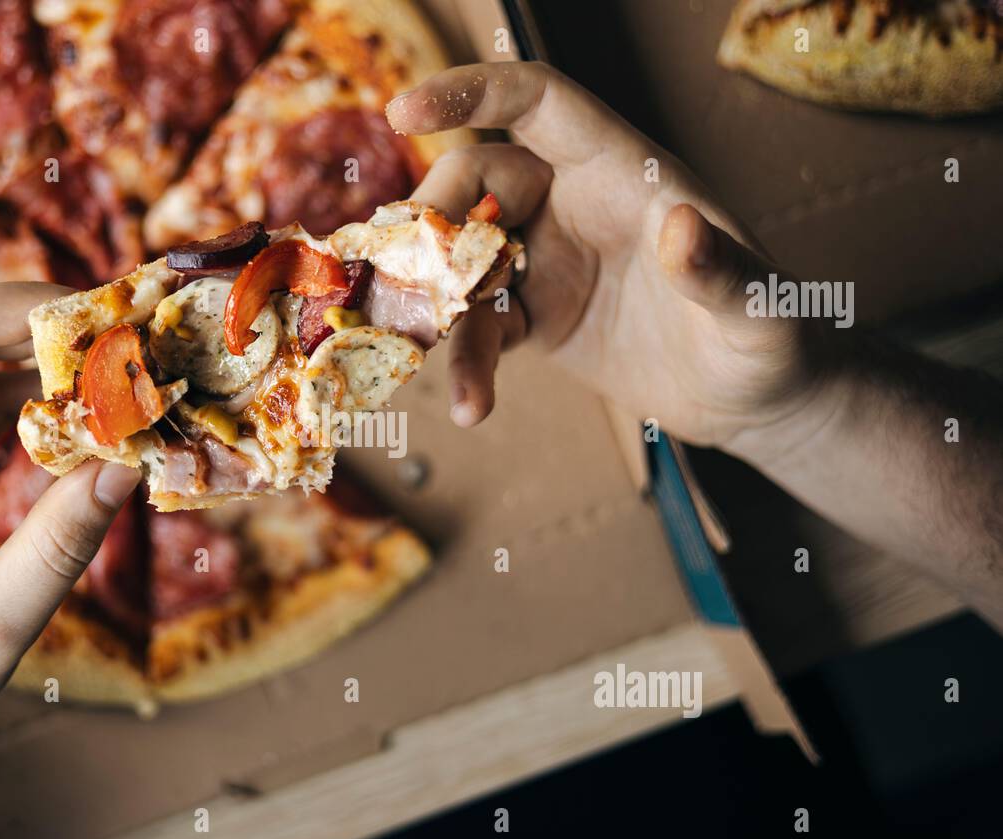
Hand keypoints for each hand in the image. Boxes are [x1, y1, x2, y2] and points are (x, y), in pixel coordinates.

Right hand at [387, 62, 825, 458]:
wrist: (758, 405)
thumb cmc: (776, 340)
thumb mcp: (762, 310)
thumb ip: (722, 270)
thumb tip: (681, 225)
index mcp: (624, 170)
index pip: (538, 102)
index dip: (472, 92)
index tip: (404, 107)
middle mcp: (577, 202)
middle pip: (476, 179)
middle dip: (433, 222)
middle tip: (410, 280)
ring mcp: (552, 259)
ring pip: (464, 258)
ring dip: (436, 306)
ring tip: (421, 358)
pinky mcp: (540, 316)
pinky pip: (481, 325)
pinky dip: (466, 361)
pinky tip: (474, 406)